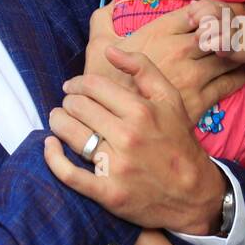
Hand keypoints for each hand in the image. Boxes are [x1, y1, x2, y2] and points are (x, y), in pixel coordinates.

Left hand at [44, 46, 226, 232]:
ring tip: (60, 121)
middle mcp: (128, 137)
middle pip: (78, 108)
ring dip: (58, 123)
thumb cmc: (179, 142)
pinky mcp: (109, 193)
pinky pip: (69, 174)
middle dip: (68, 103)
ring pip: (70, 134)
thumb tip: (110, 51)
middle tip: (69, 106)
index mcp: (141, 111)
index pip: (92, 87)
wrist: (194, 193)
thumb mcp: (171, 100)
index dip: (76, 84)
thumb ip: (143, 69)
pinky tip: (50, 145)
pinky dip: (53, 157)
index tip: (73, 88)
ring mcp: (117, 166)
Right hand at [85, 0, 244, 123]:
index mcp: (159, 32)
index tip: (217, 13)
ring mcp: (192, 74)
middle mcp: (179, 49)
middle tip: (239, 28)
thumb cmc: (105, 83)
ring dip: (237, 51)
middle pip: (220, 28)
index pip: (199, 10)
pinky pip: (229, 82)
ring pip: (229, 55)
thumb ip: (104, 19)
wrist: (113, 125)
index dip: (214, 9)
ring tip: (240, 49)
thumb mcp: (98, 45)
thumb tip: (112, 2)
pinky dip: (238, 76)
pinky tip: (237, 74)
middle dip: (232, 25)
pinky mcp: (200, 99)